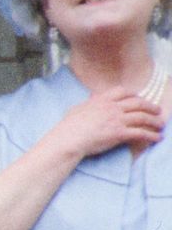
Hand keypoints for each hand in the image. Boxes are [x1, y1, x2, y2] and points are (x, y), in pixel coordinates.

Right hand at [49, 84, 163, 159]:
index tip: (139, 98)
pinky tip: (157, 137)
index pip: (123, 91)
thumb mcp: (78, 108)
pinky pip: (141, 133)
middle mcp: (112, 107)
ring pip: (143, 117)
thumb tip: (93, 97)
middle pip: (138, 103)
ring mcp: (117, 120)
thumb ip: (89, 102)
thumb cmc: (68, 126)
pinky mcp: (120, 134)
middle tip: (157, 110)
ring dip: (155, 121)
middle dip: (150, 106)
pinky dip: (152, 135)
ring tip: (160, 124)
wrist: (69, 139)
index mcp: (102, 100)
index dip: (134, 94)